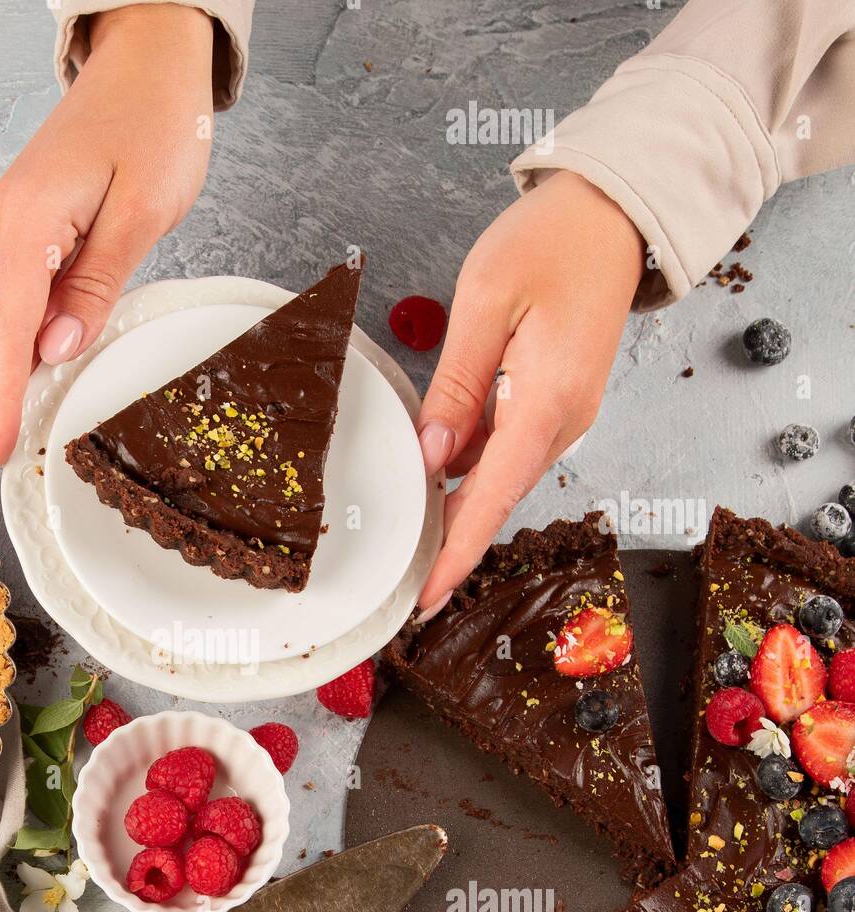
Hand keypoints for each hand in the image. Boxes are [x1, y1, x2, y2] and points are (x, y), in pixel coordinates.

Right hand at [0, 4, 215, 478]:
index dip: (4, 398)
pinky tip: (46, 369)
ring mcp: (18, 221)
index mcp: (30, 221)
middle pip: (5, 327)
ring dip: (23, 368)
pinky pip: (31, 290)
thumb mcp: (141, 210)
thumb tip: (55, 350)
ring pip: (18, 312)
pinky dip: (37, 333)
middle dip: (7, 395)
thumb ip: (96, 284)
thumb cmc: (156, 121)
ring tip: (22, 432)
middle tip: (6, 461)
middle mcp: (9, 222)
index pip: (12, 330)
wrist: (148, 55)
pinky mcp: (35, 221)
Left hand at [415, 171, 645, 616]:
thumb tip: (431, 455)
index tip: (427, 594)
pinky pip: (509, 448)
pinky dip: (474, 465)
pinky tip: (439, 462)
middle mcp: (564, 420)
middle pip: (496, 495)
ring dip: (459, 499)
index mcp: (547, 401)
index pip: (491, 497)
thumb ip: (456, 386)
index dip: (456, 551)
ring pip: (500, 473)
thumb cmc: (552, 241)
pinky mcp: (559, 403)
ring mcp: (567, 414)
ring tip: (411, 522)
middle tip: (402, 571)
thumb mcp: (485, 303)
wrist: (612, 213)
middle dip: (450, 536)